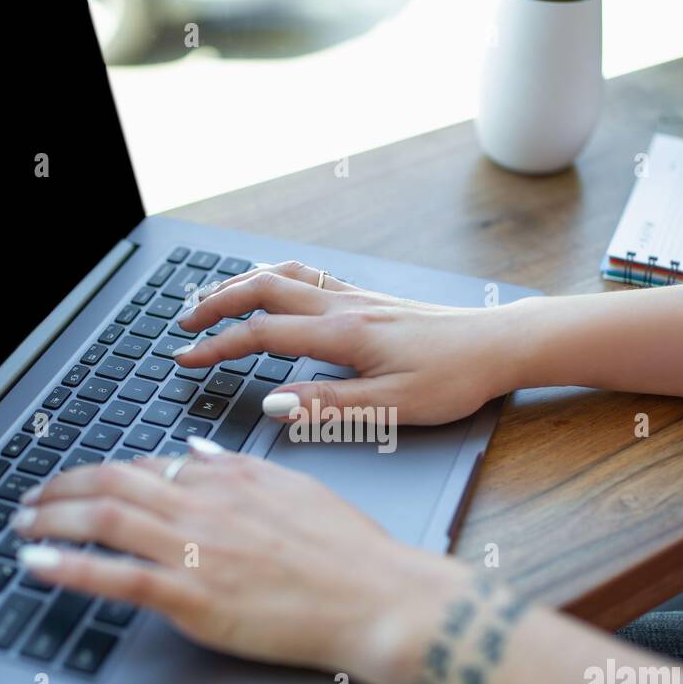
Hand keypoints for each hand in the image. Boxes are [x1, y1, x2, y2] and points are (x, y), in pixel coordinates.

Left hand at [10, 442, 467, 683]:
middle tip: (31, 501)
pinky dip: (69, 566)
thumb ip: (238, 468)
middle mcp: (205, 506)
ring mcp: (197, 550)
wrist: (377, 597)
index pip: (147, 465)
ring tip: (21, 525)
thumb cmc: (349, 552)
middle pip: (113, 483)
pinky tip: (37, 564)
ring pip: (105, 519)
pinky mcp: (195, 597)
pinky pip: (116, 576)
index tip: (78, 484)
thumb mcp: (293, 489)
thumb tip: (195, 450)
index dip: (101, 473)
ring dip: (52, 519)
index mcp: (229, 479)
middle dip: (61, 489)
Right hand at [172, 260, 518, 424]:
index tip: (185, 359)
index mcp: (344, 334)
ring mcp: (357, 297)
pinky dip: (273, 277)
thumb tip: (275, 403)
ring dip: (241, 284)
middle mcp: (345, 305)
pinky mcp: (370, 299)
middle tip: (182, 324)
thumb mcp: (394, 407)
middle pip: (263, 290)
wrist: (500, 345)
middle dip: (215, 304)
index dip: (218, 347)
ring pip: (284, 276)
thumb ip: (330, 406)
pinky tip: (270, 286)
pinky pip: (308, 276)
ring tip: (211, 299)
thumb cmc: (455, 377)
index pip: (263, 335)